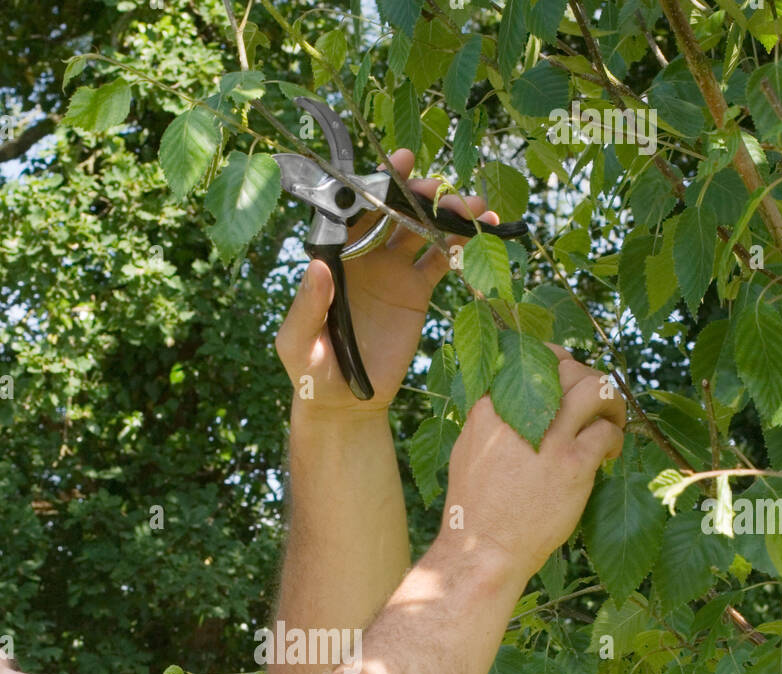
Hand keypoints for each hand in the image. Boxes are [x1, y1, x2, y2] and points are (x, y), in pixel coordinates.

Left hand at [274, 148, 499, 414]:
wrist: (345, 404)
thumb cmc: (311, 373)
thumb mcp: (298, 343)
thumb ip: (307, 306)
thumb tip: (318, 267)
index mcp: (336, 256)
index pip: (355, 210)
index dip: (377, 184)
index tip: (399, 162)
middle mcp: (365, 255)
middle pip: (394, 211)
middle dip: (418, 192)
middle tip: (440, 187)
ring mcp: (393, 271)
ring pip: (422, 228)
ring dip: (447, 212)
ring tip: (473, 205)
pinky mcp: (416, 292)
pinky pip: (441, 260)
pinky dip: (462, 244)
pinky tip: (483, 231)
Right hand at [438, 344, 626, 582]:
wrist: (483, 550)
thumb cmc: (474, 509)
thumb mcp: (468, 452)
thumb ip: (488, 420)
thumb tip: (510, 402)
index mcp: (490, 408)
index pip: (530, 360)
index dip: (558, 365)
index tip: (567, 382)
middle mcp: (519, 414)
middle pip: (568, 368)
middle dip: (588, 380)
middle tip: (595, 404)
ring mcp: (549, 438)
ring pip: (595, 388)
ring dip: (611, 401)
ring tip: (611, 420)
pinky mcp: (573, 463)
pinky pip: (606, 430)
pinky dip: (614, 437)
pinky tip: (607, 454)